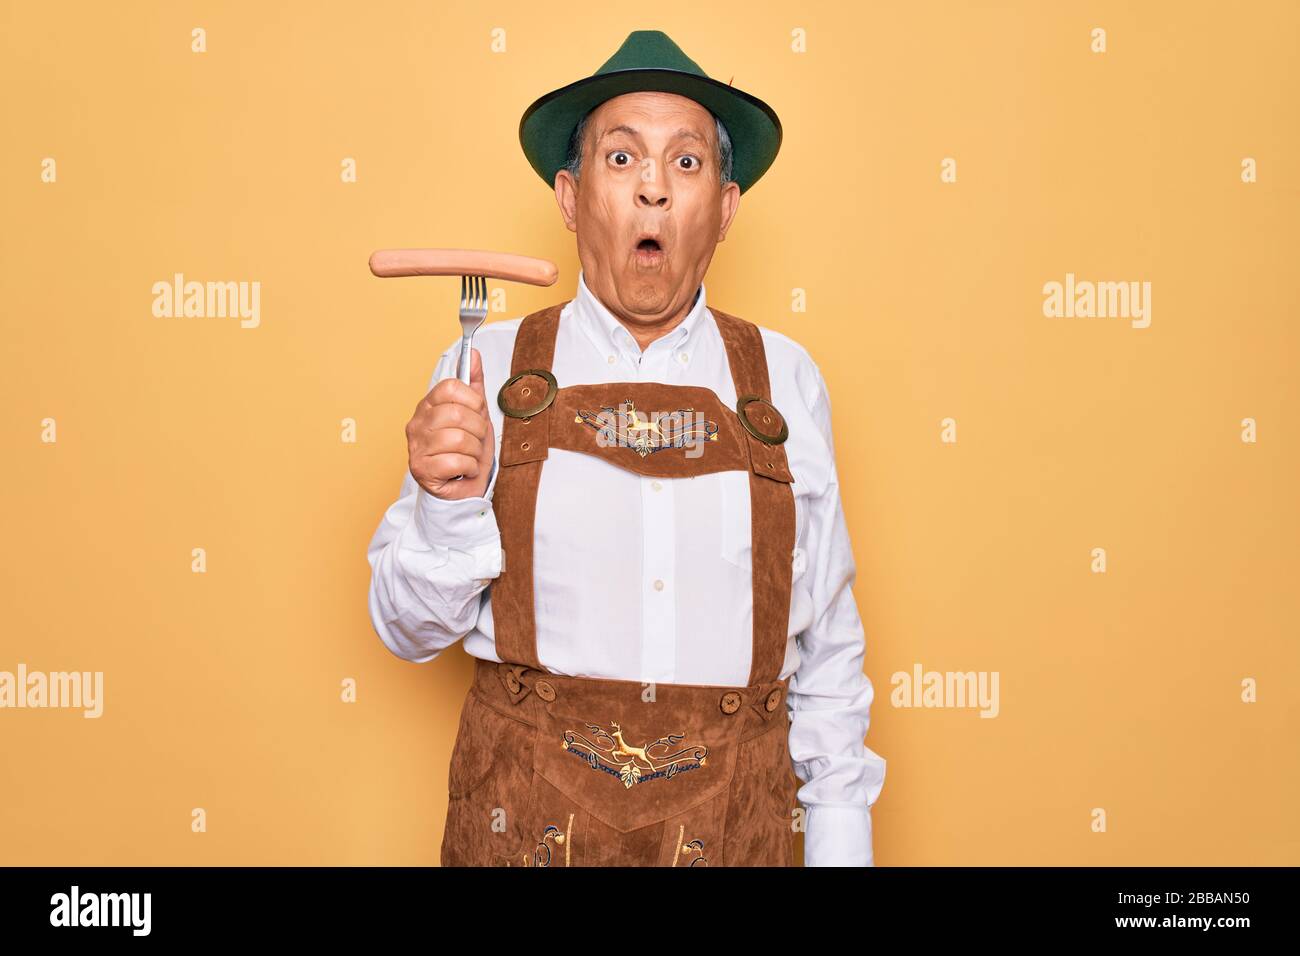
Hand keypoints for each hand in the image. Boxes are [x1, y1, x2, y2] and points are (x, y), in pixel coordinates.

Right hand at [406, 347, 494, 499]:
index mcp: (428, 405)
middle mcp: (417, 423)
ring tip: (469, 457)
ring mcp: (416, 447)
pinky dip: (469, 468)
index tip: (477, 413)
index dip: (472, 400)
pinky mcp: (421, 470)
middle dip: (478, 430)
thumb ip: (474, 385)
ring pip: (459, 439)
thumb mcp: (475, 414)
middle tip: (475, 441)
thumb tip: (474, 354)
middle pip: (457, 413)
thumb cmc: (466, 451)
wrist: (461, 489)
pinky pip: (457, 461)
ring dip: (474, 451)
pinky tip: (464, 470)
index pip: (450, 387)